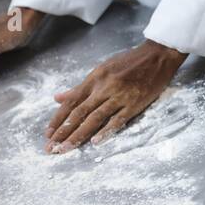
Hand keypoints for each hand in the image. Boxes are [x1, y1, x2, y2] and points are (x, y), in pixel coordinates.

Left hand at [44, 40, 187, 152]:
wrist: (157, 56)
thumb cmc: (128, 62)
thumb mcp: (101, 70)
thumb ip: (80, 87)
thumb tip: (58, 98)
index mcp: (94, 79)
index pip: (71, 102)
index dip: (58, 119)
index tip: (48, 134)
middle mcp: (104, 88)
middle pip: (79, 113)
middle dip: (64, 132)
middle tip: (51, 148)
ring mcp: (120, 96)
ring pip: (95, 118)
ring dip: (79, 135)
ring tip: (66, 148)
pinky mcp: (135, 103)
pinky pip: (118, 119)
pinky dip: (106, 131)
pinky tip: (95, 142)